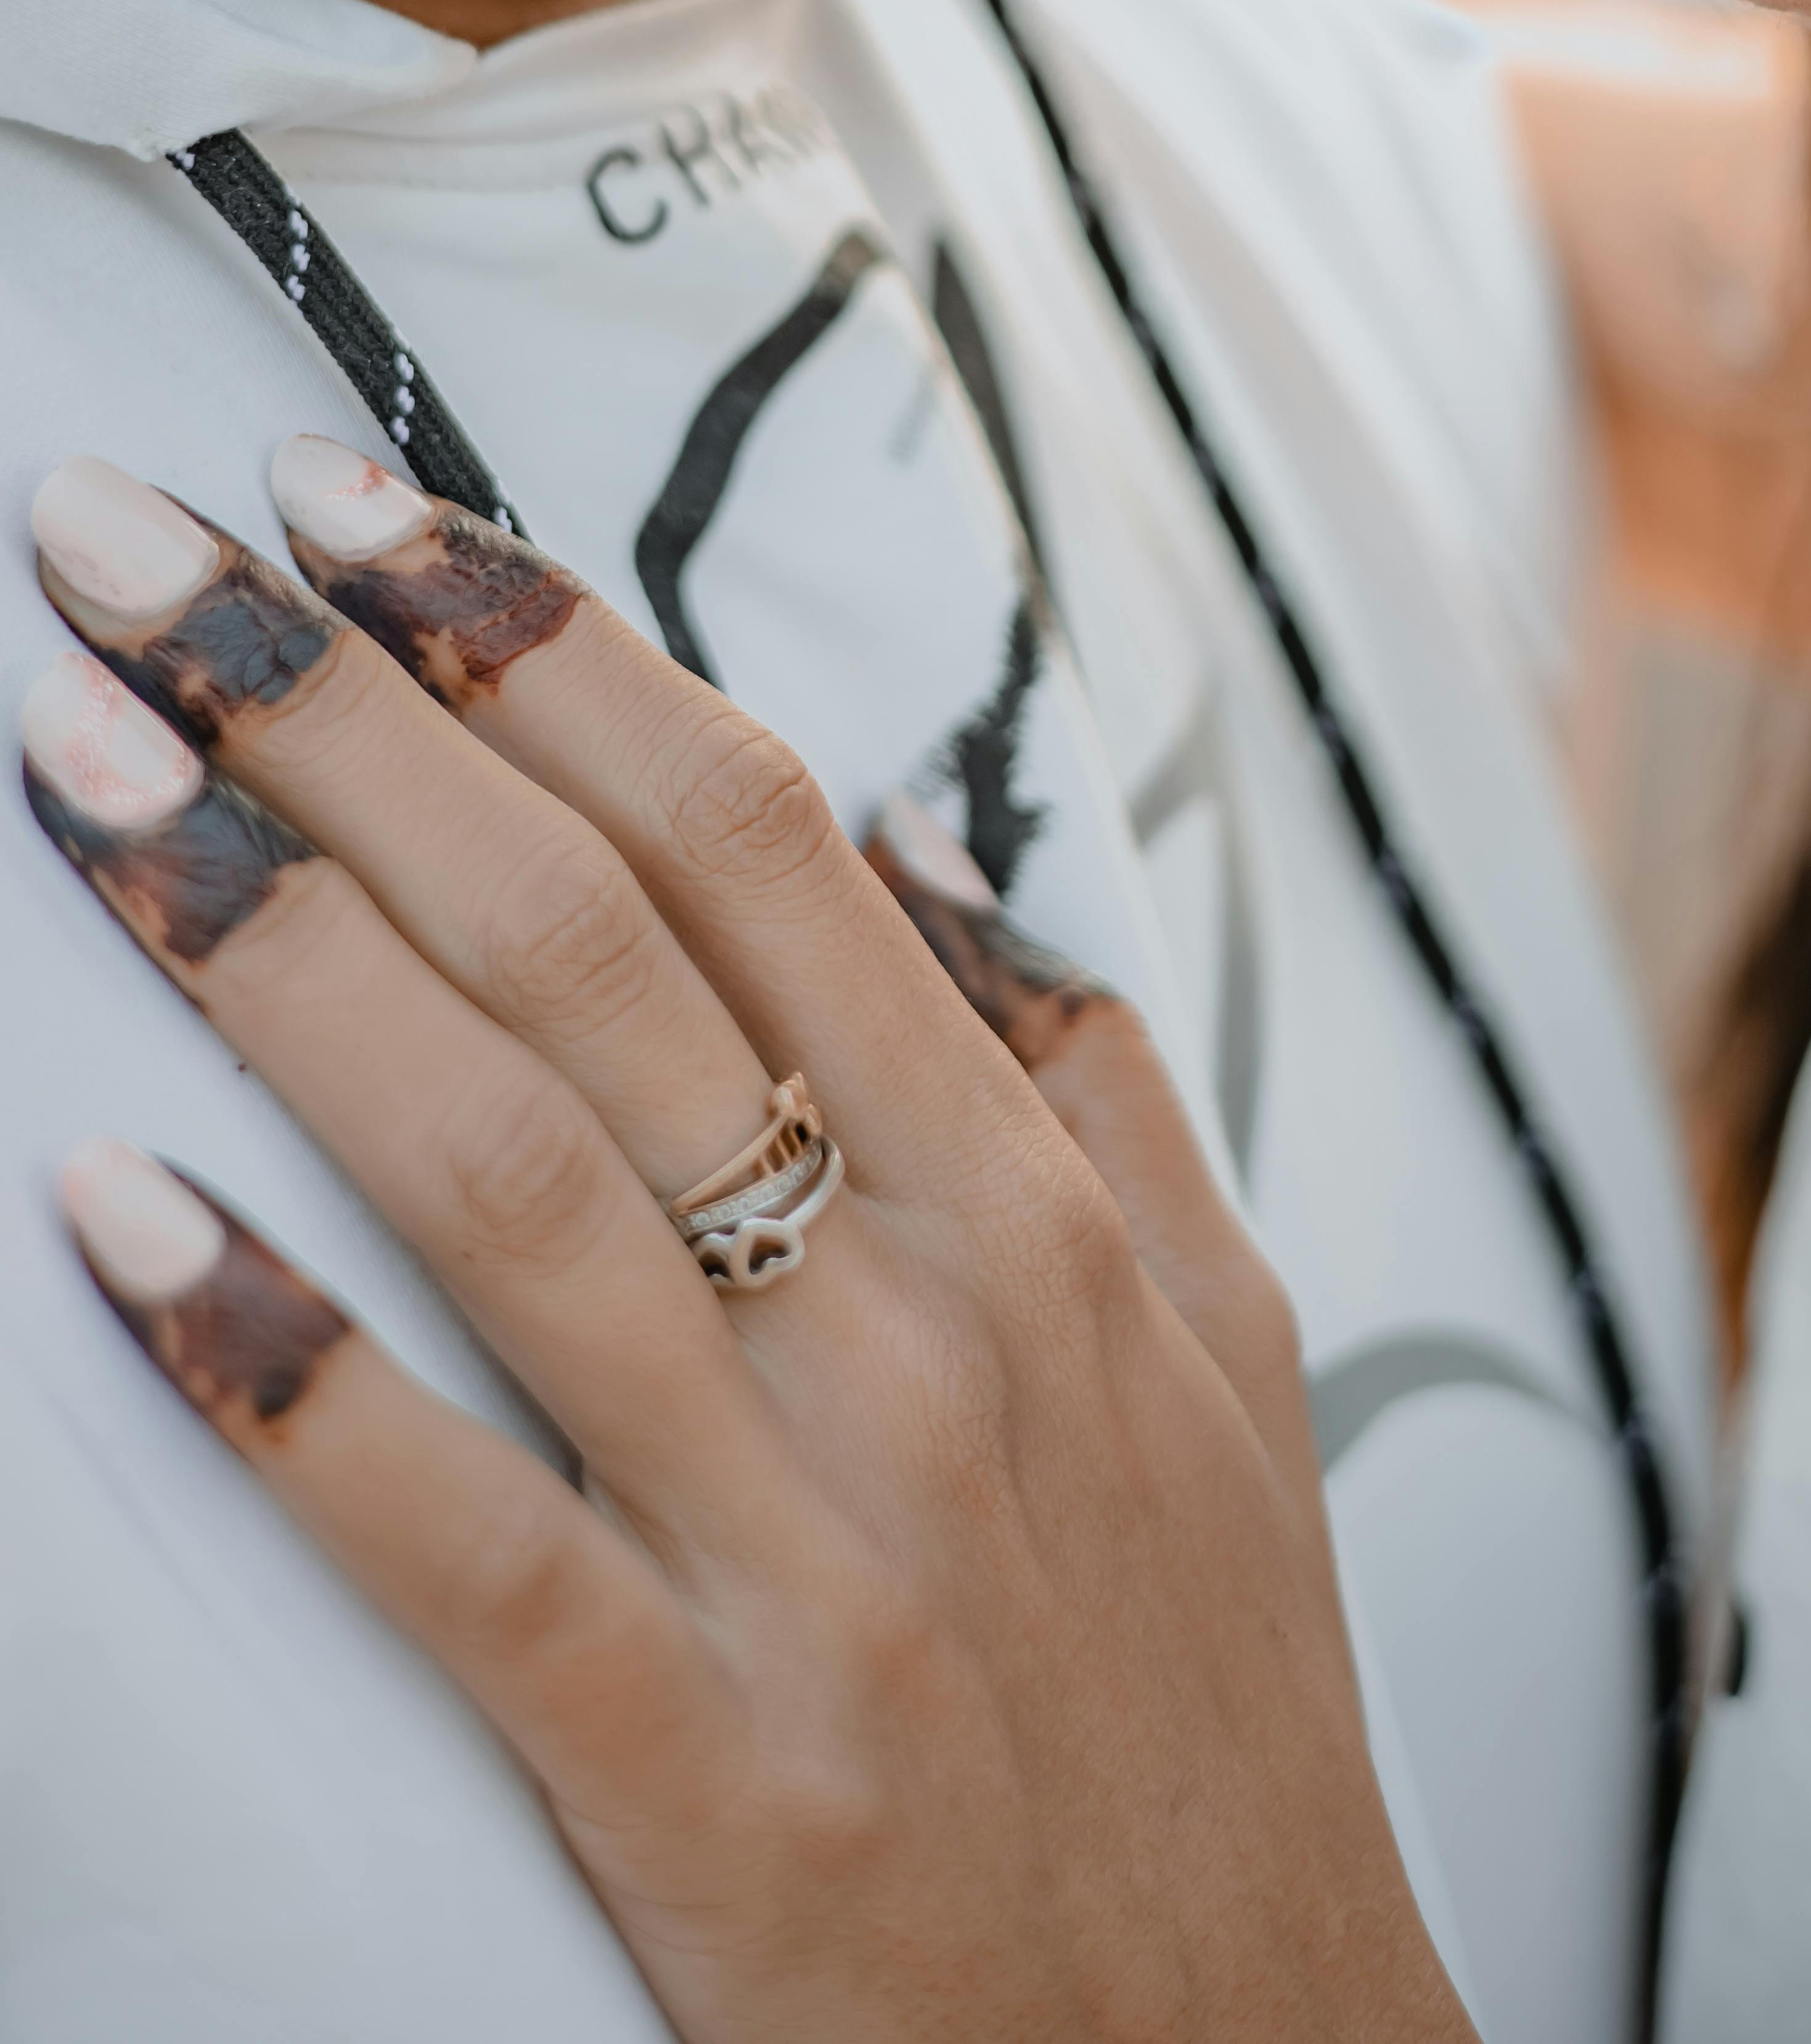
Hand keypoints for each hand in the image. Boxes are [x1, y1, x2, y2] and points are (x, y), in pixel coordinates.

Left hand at [22, 442, 1467, 2043]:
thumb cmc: (1207, 1688)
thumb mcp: (1235, 1338)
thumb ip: (1094, 1072)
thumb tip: (925, 837)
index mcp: (1036, 1200)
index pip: (751, 833)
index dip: (539, 649)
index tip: (361, 508)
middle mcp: (926, 1319)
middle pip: (591, 943)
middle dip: (342, 716)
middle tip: (136, 552)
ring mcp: (815, 1539)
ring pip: (502, 1178)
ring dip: (269, 954)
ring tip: (86, 778)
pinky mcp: (703, 1764)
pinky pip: (453, 1539)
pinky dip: (275, 1373)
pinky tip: (112, 1226)